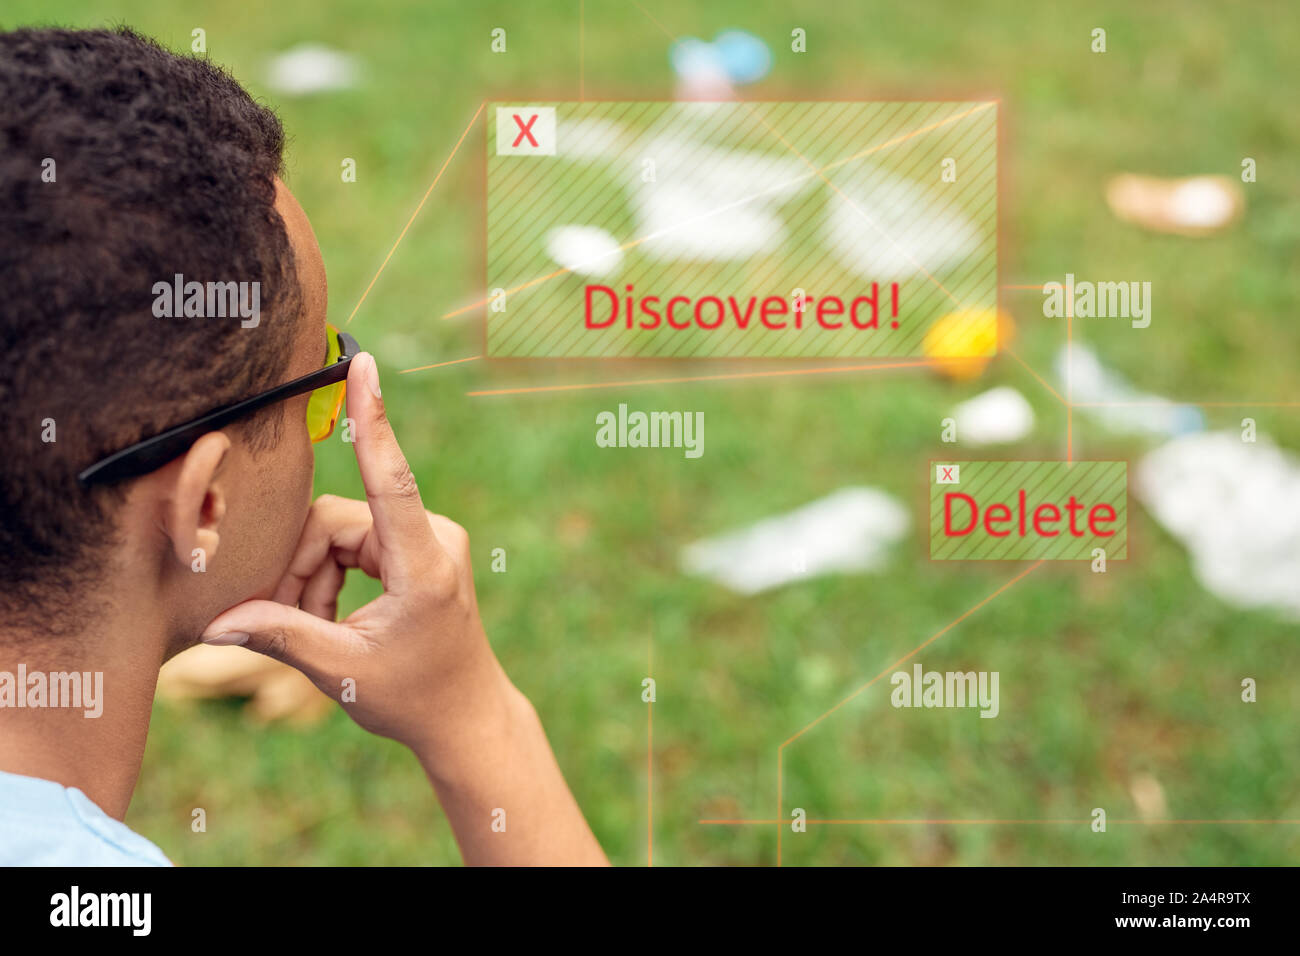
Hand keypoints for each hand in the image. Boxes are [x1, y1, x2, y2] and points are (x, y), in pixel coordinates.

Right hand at [200, 352, 512, 760]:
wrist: (465, 714)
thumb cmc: (414, 698)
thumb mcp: (343, 672)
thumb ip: (281, 637)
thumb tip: (215, 624)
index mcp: (424, 564)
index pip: (390, 478)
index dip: (372, 420)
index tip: (363, 364)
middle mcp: (432, 537)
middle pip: (334, 522)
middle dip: (301, 573)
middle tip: (288, 625)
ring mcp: (428, 537)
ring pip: (337, 532)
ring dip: (313, 580)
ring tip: (317, 630)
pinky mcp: (418, 544)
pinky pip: (353, 540)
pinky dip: (330, 578)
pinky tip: (332, 619)